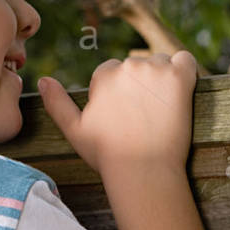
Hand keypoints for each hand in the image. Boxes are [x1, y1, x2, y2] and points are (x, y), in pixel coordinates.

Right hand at [37, 50, 198, 174]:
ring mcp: (155, 71)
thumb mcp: (74, 131)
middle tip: (145, 116)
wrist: (144, 170)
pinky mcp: (180, 79)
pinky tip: (182, 91)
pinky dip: (186, 70)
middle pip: (138, 65)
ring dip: (163, 79)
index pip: (113, 71)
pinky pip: (186, 59)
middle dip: (141, 84)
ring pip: (162, 62)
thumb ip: (57, 103)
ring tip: (162, 111)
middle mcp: (128, 67)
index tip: (126, 115)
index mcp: (103, 76)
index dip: (119, 94)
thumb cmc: (108, 155)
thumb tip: (42, 80)